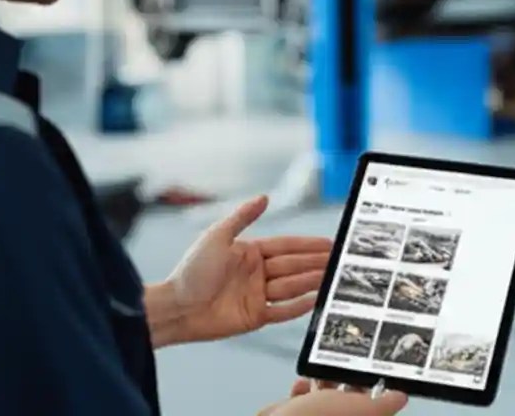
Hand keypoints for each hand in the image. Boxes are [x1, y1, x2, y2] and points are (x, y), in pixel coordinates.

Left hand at [150, 195, 332, 345]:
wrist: (176, 308)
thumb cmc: (190, 271)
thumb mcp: (217, 236)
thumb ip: (242, 217)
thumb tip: (264, 197)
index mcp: (249, 252)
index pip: (285, 246)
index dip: (307, 245)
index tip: (329, 242)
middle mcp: (256, 273)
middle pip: (292, 266)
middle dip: (315, 262)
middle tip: (338, 260)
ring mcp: (257, 295)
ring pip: (291, 286)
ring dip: (312, 281)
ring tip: (332, 277)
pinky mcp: (255, 317)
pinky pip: (283, 311)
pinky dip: (300, 306)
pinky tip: (315, 298)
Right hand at [257, 380, 407, 415]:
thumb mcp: (363, 409)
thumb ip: (385, 404)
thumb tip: (402, 397)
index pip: (373, 404)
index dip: (376, 387)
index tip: (373, 368)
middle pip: (349, 399)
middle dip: (348, 380)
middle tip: (347, 363)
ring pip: (325, 397)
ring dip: (324, 381)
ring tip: (321, 373)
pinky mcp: (294, 415)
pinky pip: (302, 399)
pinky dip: (302, 389)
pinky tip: (302, 385)